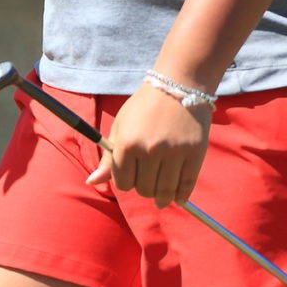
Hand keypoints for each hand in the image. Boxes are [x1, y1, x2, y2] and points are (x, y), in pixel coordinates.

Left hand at [87, 83, 210, 208]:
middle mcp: (150, 150)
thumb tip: (90, 182)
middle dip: (144, 190)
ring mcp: (174, 152)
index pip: (123, 182)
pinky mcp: (196, 153)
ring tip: (161, 199)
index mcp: (127, 143)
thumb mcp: (120, 128)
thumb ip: (108, 158)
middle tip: (147, 184)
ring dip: (162, 198)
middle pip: (145, 189)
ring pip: (166, 191)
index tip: (130, 179)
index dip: (125, 183)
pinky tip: (178, 199)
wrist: (177, 87)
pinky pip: (187, 183)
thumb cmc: (143, 108)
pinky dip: (182, 196)